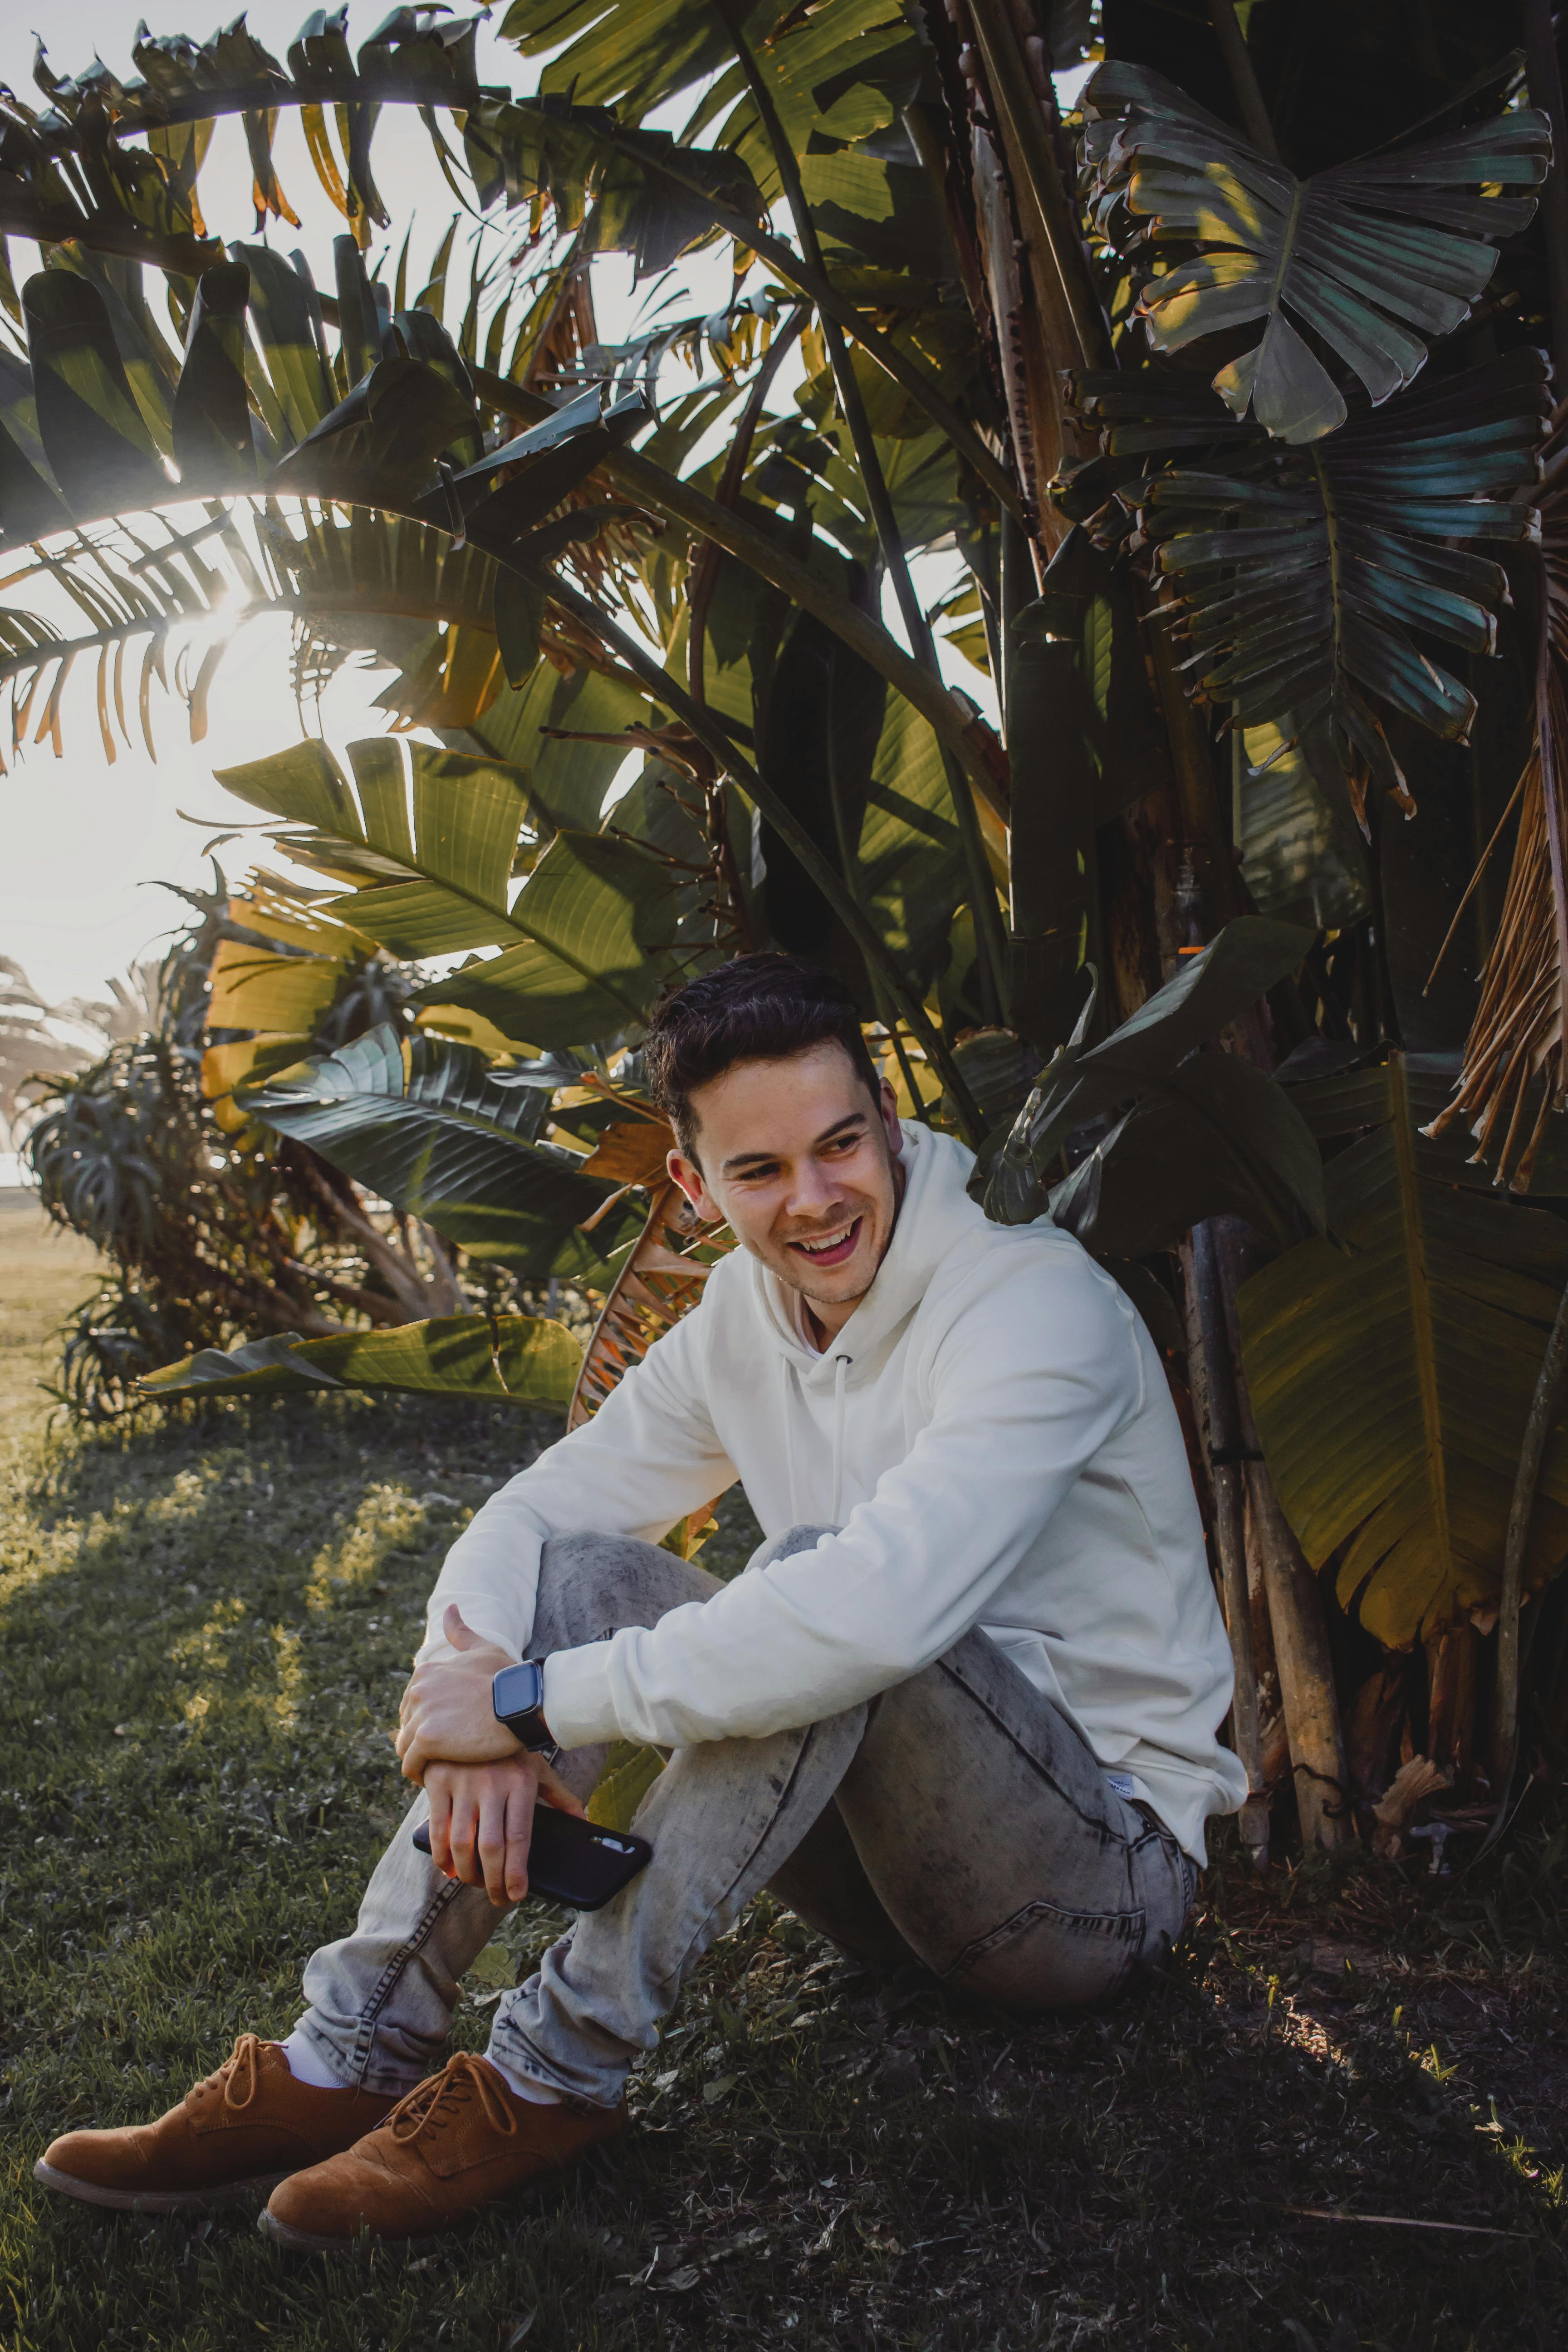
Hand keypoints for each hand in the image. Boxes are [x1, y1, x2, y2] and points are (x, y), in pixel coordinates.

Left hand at [395, 1605, 532, 1782]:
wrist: (523, 1703)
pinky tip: (434, 1781)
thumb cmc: (509, 1678)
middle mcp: (418, 1690)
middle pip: (406, 1724)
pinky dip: (418, 1776)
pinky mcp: (427, 1739)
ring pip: (405, 1746)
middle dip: (421, 1740)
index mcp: (426, 1671)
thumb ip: (461, 1633)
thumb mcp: (483, 1648)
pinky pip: (410, 1765)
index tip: (446, 1734)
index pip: (413, 1704)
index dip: (427, 1721)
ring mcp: (421, 1714)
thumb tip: (450, 1608)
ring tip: (438, 1772)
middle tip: (443, 1756)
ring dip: (418, 1760)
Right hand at [423, 1756, 585, 1906]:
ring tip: (474, 1883)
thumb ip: (560, 1797)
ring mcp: (463, 1782)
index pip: (519, 1837)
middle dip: (492, 1881)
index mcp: (521, 1783)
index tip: (517, 1895)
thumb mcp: (538, 1768)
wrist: (472, 1714)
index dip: (516, 1871)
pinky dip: (441, 1855)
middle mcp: (492, 1784)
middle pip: (490, 1846)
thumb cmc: (509, 1751)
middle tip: (496, 1898)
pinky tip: (449, 1868)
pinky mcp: (438, 1781)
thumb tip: (584, 1823)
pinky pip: (437, 1828)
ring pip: (461, 1842)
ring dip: (466, 1872)